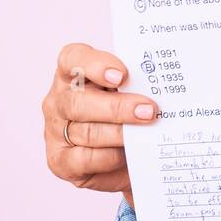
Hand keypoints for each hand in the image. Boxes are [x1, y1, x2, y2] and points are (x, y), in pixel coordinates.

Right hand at [41, 42, 157, 208]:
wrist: (125, 158)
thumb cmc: (128, 116)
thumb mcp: (132, 93)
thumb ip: (137, 85)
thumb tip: (164, 85)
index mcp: (73, 74)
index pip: (72, 58)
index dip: (94, 65)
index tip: (121, 75)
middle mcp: (59, 101)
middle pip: (79, 101)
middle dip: (117, 107)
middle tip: (149, 110)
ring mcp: (56, 132)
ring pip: (86, 132)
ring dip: (120, 133)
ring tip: (146, 132)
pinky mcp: (60, 161)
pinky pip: (84, 159)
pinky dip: (110, 156)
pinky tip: (127, 153)